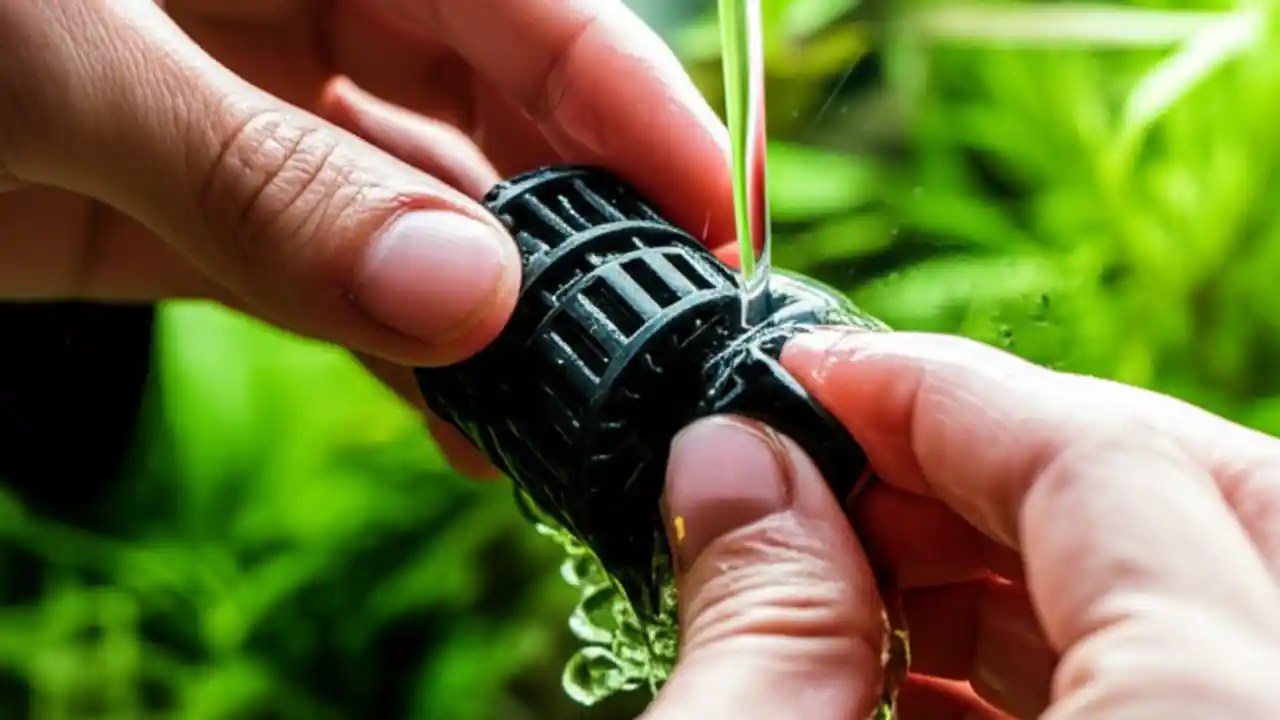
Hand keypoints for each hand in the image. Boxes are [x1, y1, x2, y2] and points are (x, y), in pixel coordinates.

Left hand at [0, 0, 732, 472]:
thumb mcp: (75, 71)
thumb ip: (270, 183)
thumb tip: (462, 297)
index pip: (527, 1)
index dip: (631, 101)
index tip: (711, 217)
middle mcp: (303, 8)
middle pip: (496, 112)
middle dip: (584, 223)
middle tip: (660, 334)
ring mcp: (258, 117)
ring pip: (427, 212)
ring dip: (502, 309)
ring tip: (577, 401)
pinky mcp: (205, 213)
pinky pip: (341, 281)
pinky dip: (405, 354)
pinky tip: (470, 420)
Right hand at [646, 330, 1279, 718]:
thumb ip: (759, 618)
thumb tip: (733, 465)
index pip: (1106, 467)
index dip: (941, 389)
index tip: (816, 374)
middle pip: (1214, 502)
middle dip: (1015, 457)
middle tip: (854, 460)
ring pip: (1213, 596)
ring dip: (1027, 561)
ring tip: (863, 570)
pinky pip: (1193, 697)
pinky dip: (1060, 658)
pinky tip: (919, 671)